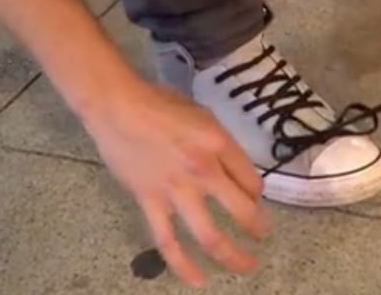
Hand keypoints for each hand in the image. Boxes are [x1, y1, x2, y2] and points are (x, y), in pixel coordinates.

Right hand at [78, 82, 268, 286]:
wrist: (117, 107)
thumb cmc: (159, 104)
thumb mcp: (202, 114)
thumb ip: (220, 143)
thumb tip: (232, 169)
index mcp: (219, 144)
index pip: (251, 179)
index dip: (257, 193)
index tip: (253, 199)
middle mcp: (203, 170)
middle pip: (242, 211)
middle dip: (257, 229)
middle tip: (263, 237)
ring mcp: (176, 190)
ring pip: (210, 235)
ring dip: (232, 256)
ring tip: (245, 267)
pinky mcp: (150, 202)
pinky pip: (168, 241)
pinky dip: (183, 265)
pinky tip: (197, 279)